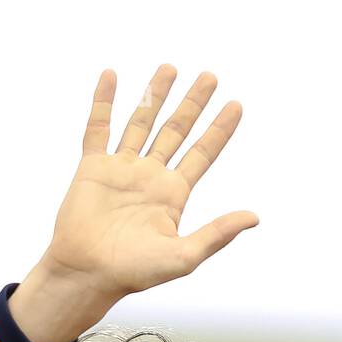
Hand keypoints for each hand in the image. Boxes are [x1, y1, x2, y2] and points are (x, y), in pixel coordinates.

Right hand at [44, 63, 256, 299]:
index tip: (236, 105)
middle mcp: (149, 177)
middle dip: (193, 104)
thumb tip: (254, 217)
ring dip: (155, 95)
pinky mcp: (92, 167)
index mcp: (172, 195)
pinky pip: (98, 127)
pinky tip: (112, 75)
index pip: (202, 154)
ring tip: (170, 68)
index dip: (219, 131)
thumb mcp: (183, 256)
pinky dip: (104, 101)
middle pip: (176, 131)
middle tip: (210, 77)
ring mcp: (121, 169)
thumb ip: (217, 234)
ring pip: (141, 122)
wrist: (87, 273)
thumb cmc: (132, 272)